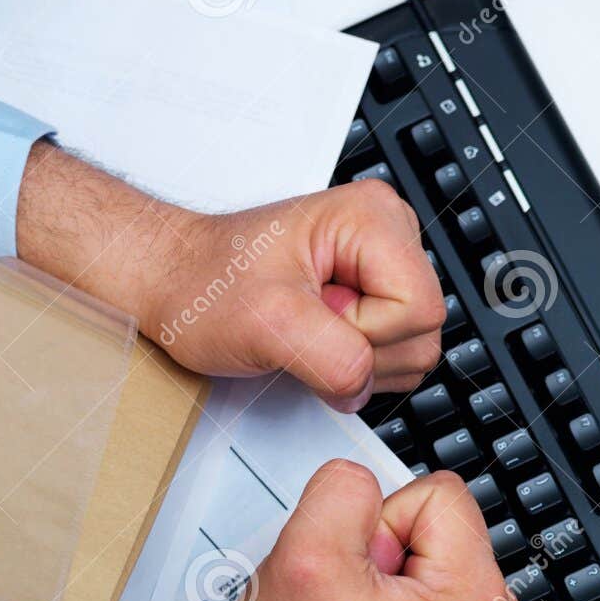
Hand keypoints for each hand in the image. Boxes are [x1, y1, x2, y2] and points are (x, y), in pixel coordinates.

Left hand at [14, 143, 444, 412]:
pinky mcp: (373, 296)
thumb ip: (330, 354)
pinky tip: (315, 337)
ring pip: (413, 348)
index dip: (367, 334)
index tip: (314, 319)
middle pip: (424, 331)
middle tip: (304, 326)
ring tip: (306, 329)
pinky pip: (394, 354)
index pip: (420, 309)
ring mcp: (383, 266)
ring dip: (357, 362)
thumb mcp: (265, 322)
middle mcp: (389, 234)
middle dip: (361, 351)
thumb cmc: (203, 285)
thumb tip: (364, 382)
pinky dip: (354, 364)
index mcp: (374, 219)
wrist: (176, 284)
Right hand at [213, 461, 516, 600]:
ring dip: (367, 564)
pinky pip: (405, 563)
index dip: (379, 522)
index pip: (434, 489)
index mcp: (475, 593)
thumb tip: (362, 475)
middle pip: (426, 510)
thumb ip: (343, 489)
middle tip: (346, 598)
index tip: (358, 574)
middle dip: (374, 542)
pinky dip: (370, 584)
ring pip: (409, 534)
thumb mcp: (305, 554)